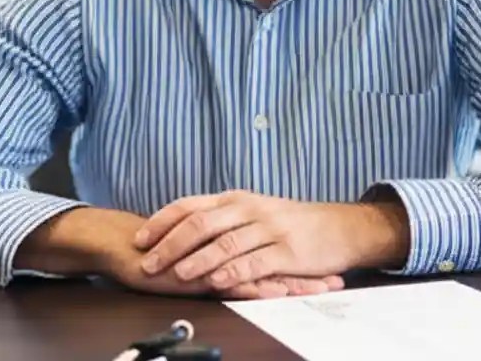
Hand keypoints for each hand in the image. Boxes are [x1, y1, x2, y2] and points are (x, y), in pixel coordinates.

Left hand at [133, 190, 408, 293]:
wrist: (341, 226)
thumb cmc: (293, 222)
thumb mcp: (254, 211)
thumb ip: (223, 218)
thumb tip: (182, 229)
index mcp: (235, 199)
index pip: (190, 205)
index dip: (162, 221)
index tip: (139, 238)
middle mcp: (248, 208)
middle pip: (201, 222)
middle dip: (170, 244)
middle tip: (148, 261)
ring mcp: (268, 228)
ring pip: (224, 242)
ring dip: (197, 259)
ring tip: (176, 273)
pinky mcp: (287, 250)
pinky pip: (254, 261)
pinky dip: (232, 271)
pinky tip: (216, 282)